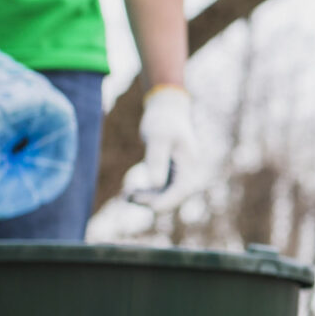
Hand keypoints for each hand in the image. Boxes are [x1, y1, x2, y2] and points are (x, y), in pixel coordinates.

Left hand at [126, 86, 197, 207]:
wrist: (167, 107)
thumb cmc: (162, 120)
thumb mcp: (157, 138)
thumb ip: (156, 161)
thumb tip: (156, 185)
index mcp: (188, 163)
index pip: (182, 190)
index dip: (167, 202)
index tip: (150, 208)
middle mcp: (187, 171)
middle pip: (174, 195)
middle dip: (152, 201)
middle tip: (127, 197)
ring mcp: (180, 172)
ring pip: (166, 194)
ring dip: (147, 199)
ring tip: (125, 196)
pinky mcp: (170, 171)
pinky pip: (160, 189)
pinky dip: (147, 192)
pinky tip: (130, 192)